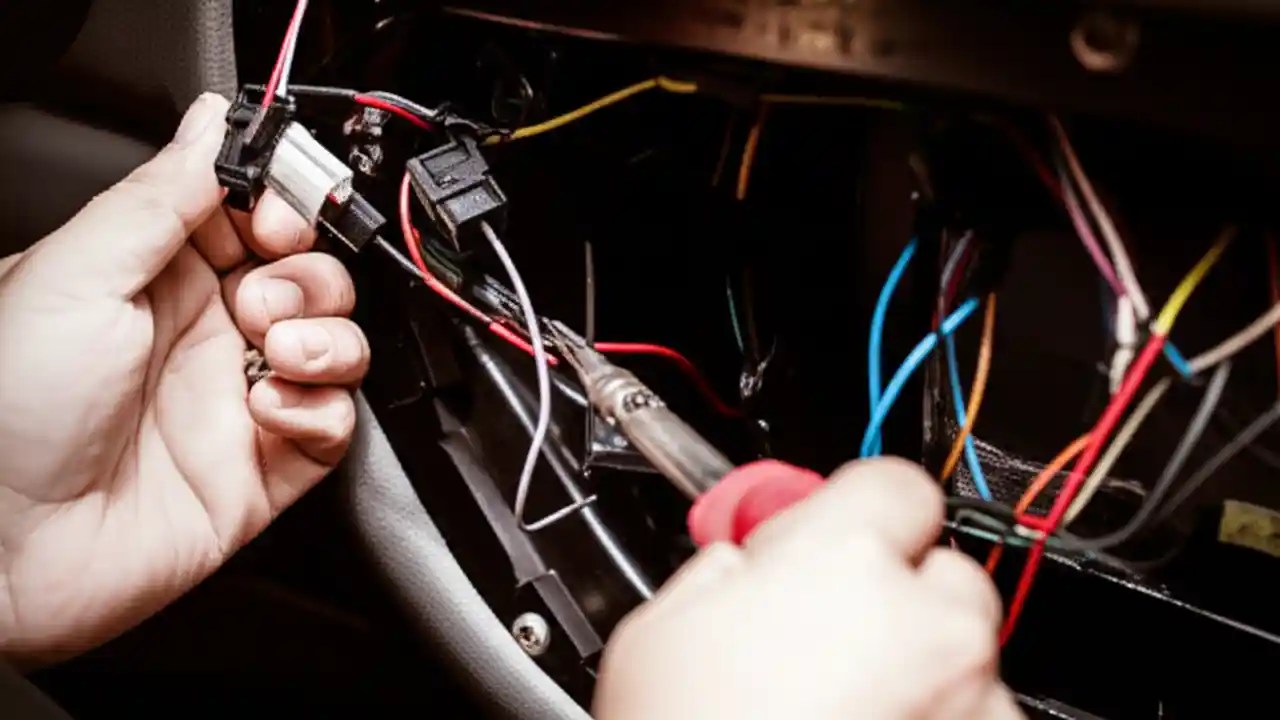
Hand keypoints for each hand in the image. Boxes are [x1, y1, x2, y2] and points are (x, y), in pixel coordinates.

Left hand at [0, 94, 369, 663]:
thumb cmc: (3, 412)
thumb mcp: (77, 272)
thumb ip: (162, 193)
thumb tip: (211, 120)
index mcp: (154, 275)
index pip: (255, 217)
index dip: (285, 208)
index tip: (283, 214)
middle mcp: (203, 334)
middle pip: (311, 275)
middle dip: (308, 275)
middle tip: (261, 296)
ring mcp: (237, 400)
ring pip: (338, 344)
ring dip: (326, 337)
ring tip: (274, 351)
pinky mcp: (266, 465)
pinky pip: (336, 423)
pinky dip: (320, 408)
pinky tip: (266, 410)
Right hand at [594, 458, 1020, 719]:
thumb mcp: (660, 631)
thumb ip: (726, 571)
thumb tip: (750, 558)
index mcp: (842, 561)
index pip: (896, 481)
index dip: (860, 512)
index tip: (838, 539)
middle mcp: (926, 622)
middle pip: (942, 571)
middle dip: (896, 597)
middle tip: (833, 640)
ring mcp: (971, 699)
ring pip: (962, 656)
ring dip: (917, 674)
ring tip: (840, 717)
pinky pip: (976, 719)